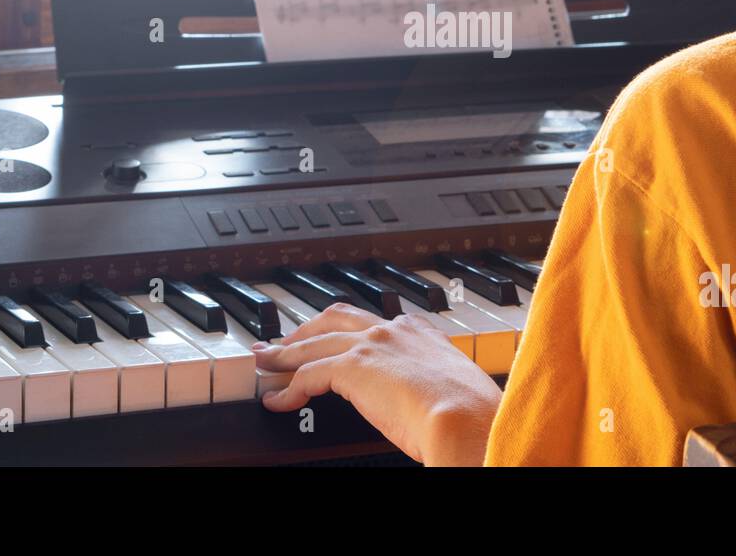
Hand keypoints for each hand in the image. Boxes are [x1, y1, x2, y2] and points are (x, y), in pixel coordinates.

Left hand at [252, 302, 502, 465]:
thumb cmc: (470, 413)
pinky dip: (287, 388)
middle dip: (306, 329)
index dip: (345, 332)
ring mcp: (370, 344)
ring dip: (284, 353)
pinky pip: (306, 375)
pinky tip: (277, 400)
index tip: (333, 341)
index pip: (372, 322)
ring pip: (314, 343)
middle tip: (286, 343)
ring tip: (265, 362)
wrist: (464, 417)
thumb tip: (421, 404)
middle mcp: (393, 329)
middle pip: (335, 318)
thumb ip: (428, 383)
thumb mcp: (449, 387)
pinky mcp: (351, 367)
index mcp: (419, 331)